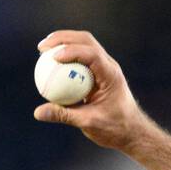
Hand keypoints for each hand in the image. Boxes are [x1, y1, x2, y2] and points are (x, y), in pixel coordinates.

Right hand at [33, 30, 144, 150]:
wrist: (132, 131)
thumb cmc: (115, 128)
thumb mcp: (88, 123)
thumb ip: (64, 115)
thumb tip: (38, 112)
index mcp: (111, 76)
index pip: (92, 54)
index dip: (72, 51)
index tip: (53, 57)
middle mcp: (109, 66)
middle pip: (86, 41)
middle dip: (63, 38)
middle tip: (42, 47)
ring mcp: (105, 67)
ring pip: (84, 44)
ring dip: (63, 42)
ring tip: (43, 49)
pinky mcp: (99, 72)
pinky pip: (81, 57)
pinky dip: (66, 55)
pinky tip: (50, 62)